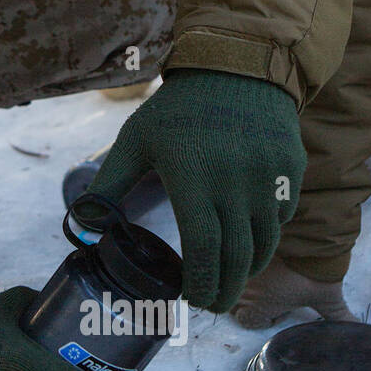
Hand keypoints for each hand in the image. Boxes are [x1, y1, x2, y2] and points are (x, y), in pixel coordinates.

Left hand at [85, 69, 304, 312]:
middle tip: (214, 306)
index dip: (199, 282)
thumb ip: (108, 185)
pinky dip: (267, 237)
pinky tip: (250, 243)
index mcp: (192, 177)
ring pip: (264, 243)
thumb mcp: (135, 140)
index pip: (202, 249)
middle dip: (225, 290)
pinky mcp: (290, 170)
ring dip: (248, 271)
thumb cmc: (179, 108)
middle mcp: (235, 181)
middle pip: (236, 257)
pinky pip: (281, 218)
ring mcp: (268, 176)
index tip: (191, 299)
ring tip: (231, 283)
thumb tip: (80, 225)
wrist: (239, 64)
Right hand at [232, 258, 355, 329]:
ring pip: (232, 280)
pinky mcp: (242, 247)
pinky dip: (246, 260)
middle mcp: (244, 290)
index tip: (280, 306)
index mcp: (259, 307)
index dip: (264, 316)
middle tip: (275, 290)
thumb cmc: (316, 272)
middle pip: (235, 302)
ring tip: (270, 273)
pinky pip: (235, 260)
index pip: (247, 320)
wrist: (309, 234)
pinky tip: (267, 256)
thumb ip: (339, 316)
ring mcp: (240, 267)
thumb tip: (358, 328)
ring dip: (247, 280)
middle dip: (251, 299)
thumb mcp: (329, 297)